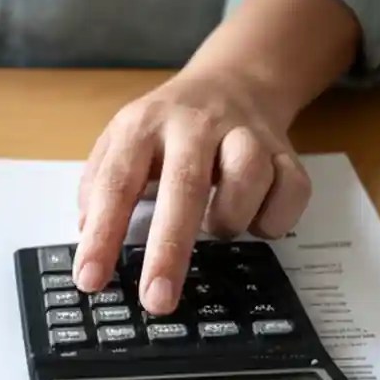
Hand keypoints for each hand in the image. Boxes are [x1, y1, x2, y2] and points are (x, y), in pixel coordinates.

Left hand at [74, 70, 311, 315]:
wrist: (235, 79)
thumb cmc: (169, 126)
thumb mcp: (121, 140)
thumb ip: (98, 185)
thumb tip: (87, 234)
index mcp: (143, 126)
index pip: (116, 183)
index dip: (102, 234)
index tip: (90, 279)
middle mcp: (194, 125)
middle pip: (184, 185)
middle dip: (169, 249)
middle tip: (156, 300)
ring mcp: (244, 134)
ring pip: (248, 176)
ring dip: (230, 217)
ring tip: (216, 228)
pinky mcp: (285, 150)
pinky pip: (292, 189)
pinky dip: (275, 217)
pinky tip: (256, 220)